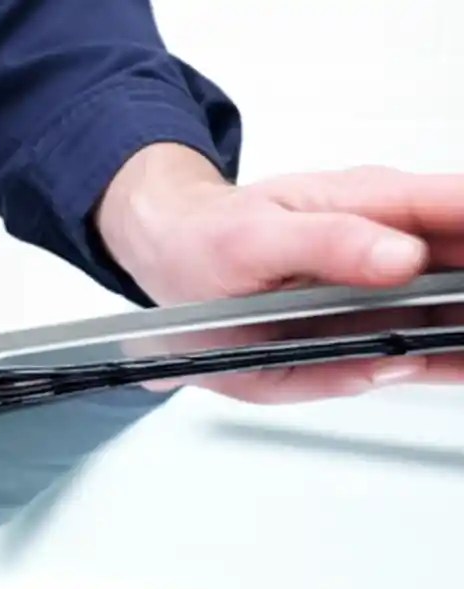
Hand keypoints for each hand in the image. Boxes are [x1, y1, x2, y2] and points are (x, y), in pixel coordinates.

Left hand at [96, 143, 463, 401]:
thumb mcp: (253, 237)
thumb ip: (329, 245)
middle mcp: (390, 233)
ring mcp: (387, 276)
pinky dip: (449, 353)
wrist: (175, 252)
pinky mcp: (375, 315)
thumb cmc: (208, 237)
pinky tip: (458, 366)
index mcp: (371, 200)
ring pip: (456, 299)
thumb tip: (401, 260)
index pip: (461, 207)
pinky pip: (428, 333)